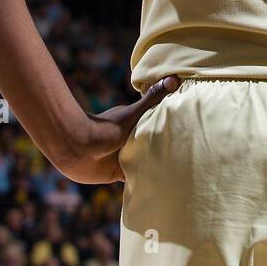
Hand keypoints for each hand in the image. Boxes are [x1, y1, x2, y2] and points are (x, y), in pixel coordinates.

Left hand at [56, 75, 180, 183]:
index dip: (171, 130)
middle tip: (186, 157)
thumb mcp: (134, 113)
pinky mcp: (118, 173)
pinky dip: (144, 182)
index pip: (157, 127)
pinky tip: (159, 186)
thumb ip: (153, 98)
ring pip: (145, 164)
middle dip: (165, 151)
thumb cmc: (105, 128)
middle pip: (152, 147)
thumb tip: (174, 78)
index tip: (188, 132)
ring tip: (178, 174)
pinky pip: (135, 179)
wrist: (78, 149)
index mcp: (135, 126)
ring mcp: (125, 158)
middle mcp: (131, 142)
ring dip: (155, 168)